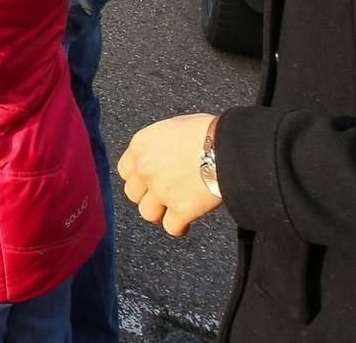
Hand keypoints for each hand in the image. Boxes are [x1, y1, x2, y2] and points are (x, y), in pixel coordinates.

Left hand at [118, 113, 224, 237]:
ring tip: (175, 209)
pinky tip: (187, 222)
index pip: (125, 171)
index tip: (149, 181)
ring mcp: (161, 191)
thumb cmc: (208, 132)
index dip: (139, 178)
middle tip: (164, 196)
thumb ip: (159, 147)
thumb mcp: (173, 129)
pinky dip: (179, 227)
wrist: (229, 147)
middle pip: (133, 194)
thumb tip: (164, 157)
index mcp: (140, 146)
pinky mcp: (181, 209)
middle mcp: (145, 169)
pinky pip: (171, 227)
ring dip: (161, 213)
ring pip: (148, 213)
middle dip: (148, 196)